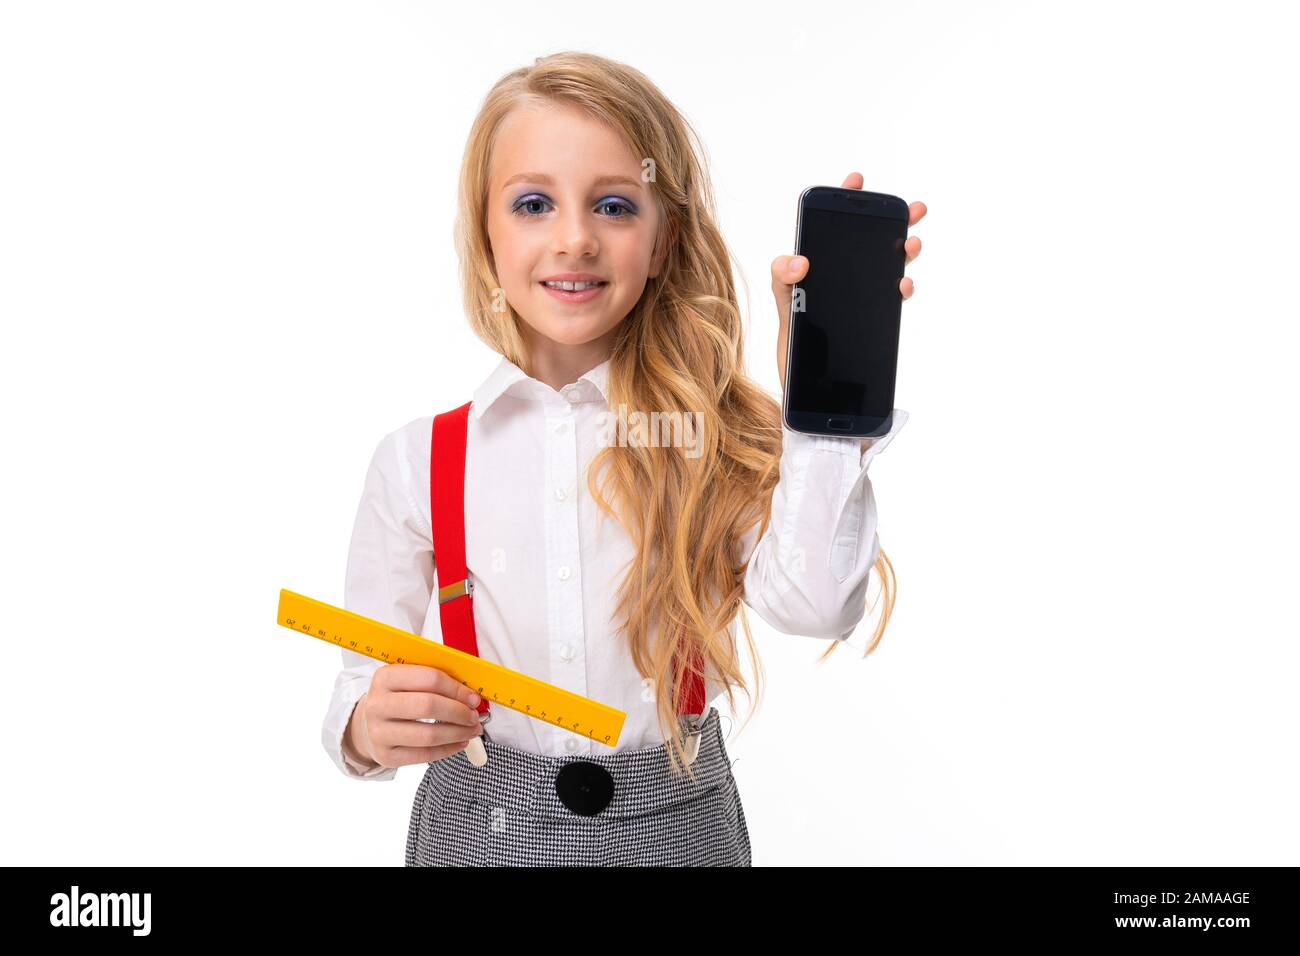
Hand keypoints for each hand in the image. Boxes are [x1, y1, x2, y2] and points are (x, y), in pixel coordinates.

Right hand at [345, 663, 484, 768]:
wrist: (369, 722)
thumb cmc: (399, 697)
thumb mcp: (410, 680)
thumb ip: (437, 681)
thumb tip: (471, 695)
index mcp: (386, 677)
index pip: (429, 678)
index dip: (456, 689)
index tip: (473, 697)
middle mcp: (377, 704)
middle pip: (428, 706)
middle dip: (458, 712)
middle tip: (474, 716)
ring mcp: (378, 732)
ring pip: (428, 734)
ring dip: (457, 733)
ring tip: (471, 730)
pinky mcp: (385, 755)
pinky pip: (424, 755)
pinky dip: (448, 749)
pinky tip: (459, 743)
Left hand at [772, 173, 925, 391]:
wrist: (808, 396)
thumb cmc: (794, 351)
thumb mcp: (784, 309)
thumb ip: (783, 279)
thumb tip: (800, 259)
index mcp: (817, 272)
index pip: (832, 229)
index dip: (846, 204)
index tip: (856, 180)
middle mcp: (841, 282)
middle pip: (869, 243)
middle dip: (892, 221)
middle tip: (910, 208)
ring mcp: (858, 301)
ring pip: (886, 268)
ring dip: (904, 252)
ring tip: (912, 245)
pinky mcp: (870, 323)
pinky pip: (890, 301)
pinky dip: (900, 290)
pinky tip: (902, 286)